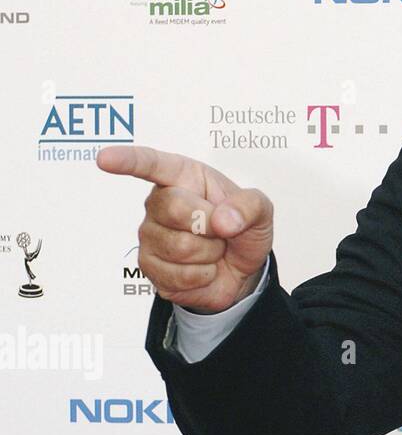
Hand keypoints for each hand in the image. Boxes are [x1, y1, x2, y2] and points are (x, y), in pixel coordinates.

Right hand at [96, 146, 273, 312]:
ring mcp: (150, 235)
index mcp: (184, 177)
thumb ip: (249, 206)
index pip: (151, 164)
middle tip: (221, 229)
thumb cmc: (244, 229)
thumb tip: (222, 220)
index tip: (106, 159)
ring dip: (210, 252)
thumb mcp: (261, 210)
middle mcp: (160, 202)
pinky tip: (204, 268)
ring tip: (213, 248)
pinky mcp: (148, 266)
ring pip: (178, 245)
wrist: (242, 270)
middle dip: (208, 223)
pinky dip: (203, 275)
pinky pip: (178, 275)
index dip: (128, 161)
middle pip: (172, 207)